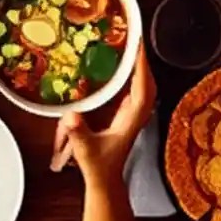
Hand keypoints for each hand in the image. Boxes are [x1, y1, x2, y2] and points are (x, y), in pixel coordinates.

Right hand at [51, 46, 155, 185]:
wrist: (105, 181)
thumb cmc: (98, 167)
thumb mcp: (85, 150)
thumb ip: (79, 134)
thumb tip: (72, 116)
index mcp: (131, 120)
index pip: (143, 89)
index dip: (141, 68)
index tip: (138, 47)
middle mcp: (136, 114)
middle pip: (148, 83)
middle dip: (142, 61)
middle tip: (133, 39)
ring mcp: (133, 114)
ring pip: (144, 86)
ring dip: (139, 67)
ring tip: (129, 47)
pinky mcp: (126, 115)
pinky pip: (134, 90)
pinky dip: (132, 76)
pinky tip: (121, 67)